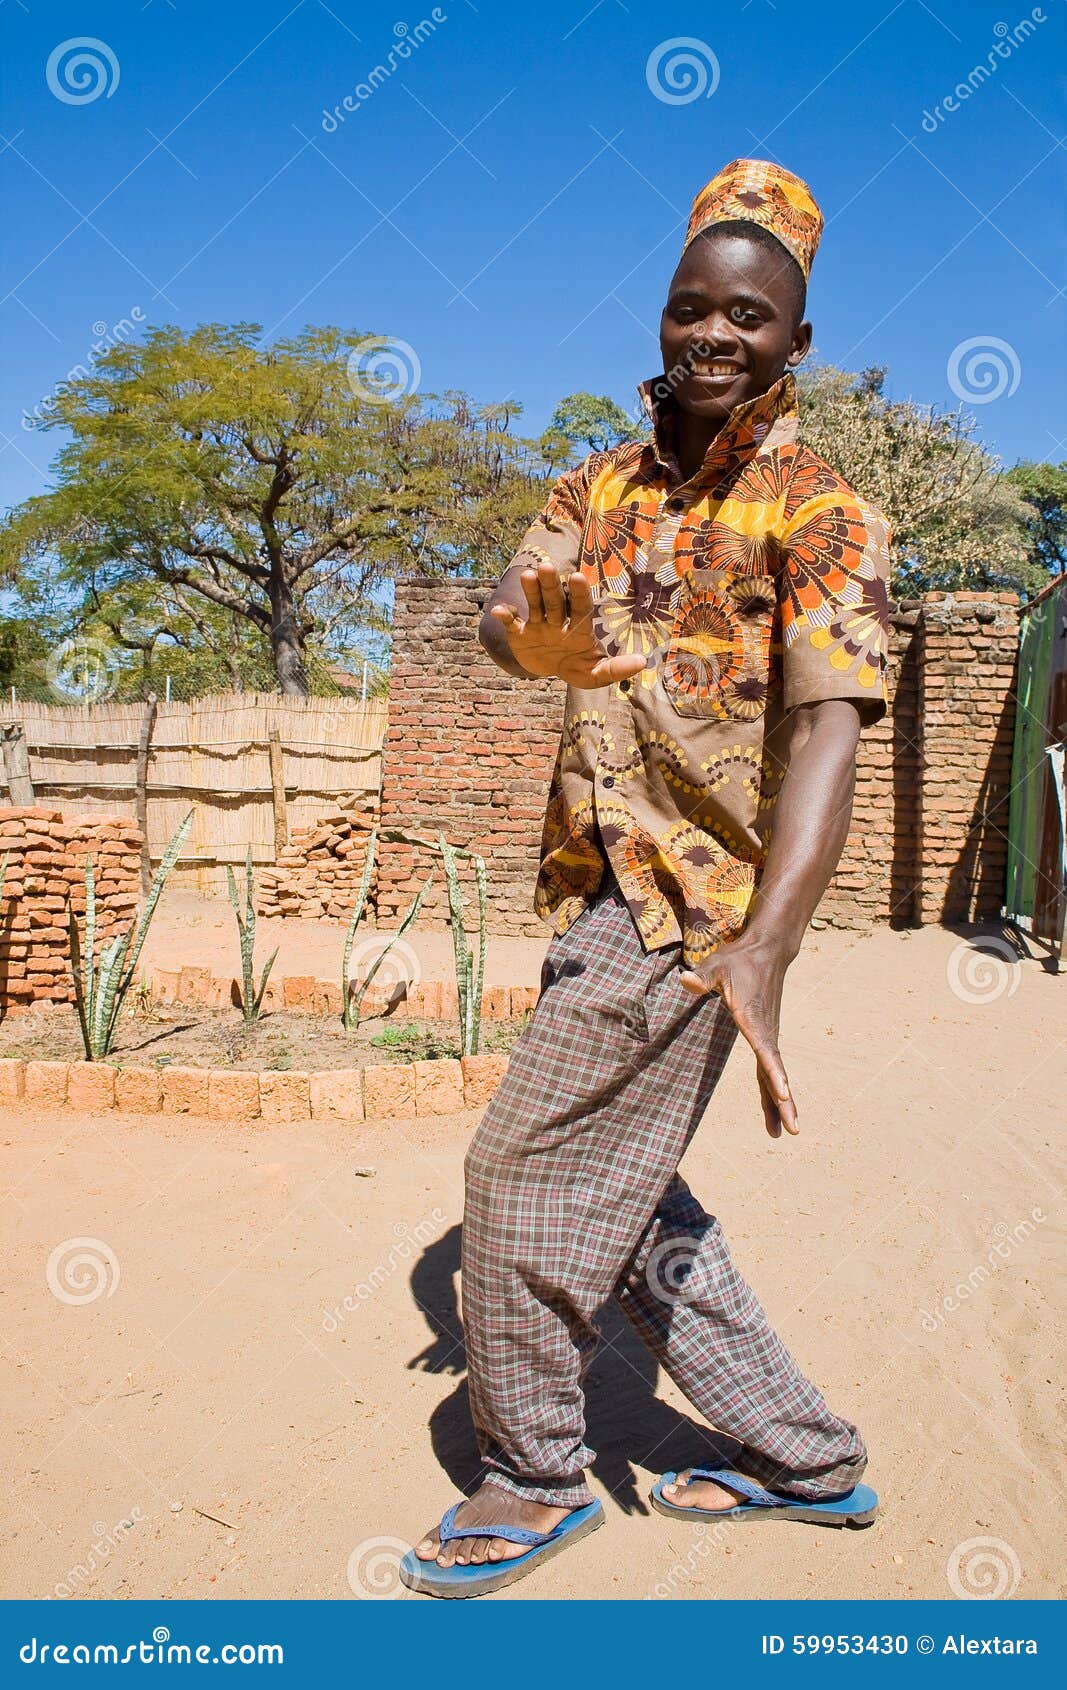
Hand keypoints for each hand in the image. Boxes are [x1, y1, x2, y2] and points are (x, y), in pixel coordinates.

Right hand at [488, 561, 647, 687]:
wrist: (549, 671)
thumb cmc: (577, 668)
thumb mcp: (596, 674)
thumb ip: (616, 669)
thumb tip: (642, 662)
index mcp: (579, 626)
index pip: (580, 606)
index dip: (578, 593)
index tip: (576, 577)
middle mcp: (559, 619)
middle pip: (555, 599)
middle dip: (552, 584)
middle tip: (548, 567)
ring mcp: (538, 624)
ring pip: (535, 604)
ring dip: (531, 590)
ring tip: (527, 575)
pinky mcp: (520, 634)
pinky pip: (513, 624)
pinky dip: (505, 618)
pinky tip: (498, 612)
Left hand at [678, 937, 797, 1138]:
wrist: (767, 953)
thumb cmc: (739, 960)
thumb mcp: (718, 965)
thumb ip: (703, 976)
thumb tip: (685, 981)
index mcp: (754, 1020)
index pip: (766, 1052)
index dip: (774, 1074)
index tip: (785, 1093)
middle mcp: (766, 1033)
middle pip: (776, 1073)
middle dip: (784, 1103)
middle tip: (792, 1130)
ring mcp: (768, 1036)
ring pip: (775, 1075)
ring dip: (780, 1104)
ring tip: (785, 1133)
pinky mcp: (766, 1036)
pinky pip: (770, 1069)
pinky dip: (773, 1090)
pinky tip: (774, 1109)